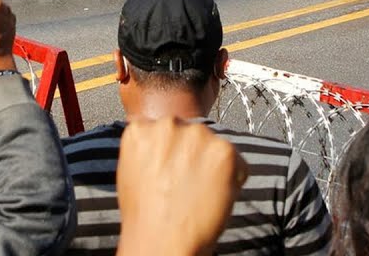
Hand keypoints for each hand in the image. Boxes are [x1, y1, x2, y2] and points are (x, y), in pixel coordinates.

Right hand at [116, 117, 245, 255]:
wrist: (162, 243)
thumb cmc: (144, 216)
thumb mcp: (130, 171)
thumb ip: (149, 149)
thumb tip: (165, 144)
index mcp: (141, 129)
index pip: (166, 130)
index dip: (173, 154)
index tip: (171, 173)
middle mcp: (169, 124)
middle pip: (192, 134)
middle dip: (194, 155)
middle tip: (187, 186)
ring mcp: (198, 135)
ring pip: (215, 147)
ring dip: (213, 166)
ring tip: (198, 194)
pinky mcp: (224, 151)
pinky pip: (238, 162)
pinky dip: (234, 179)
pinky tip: (214, 197)